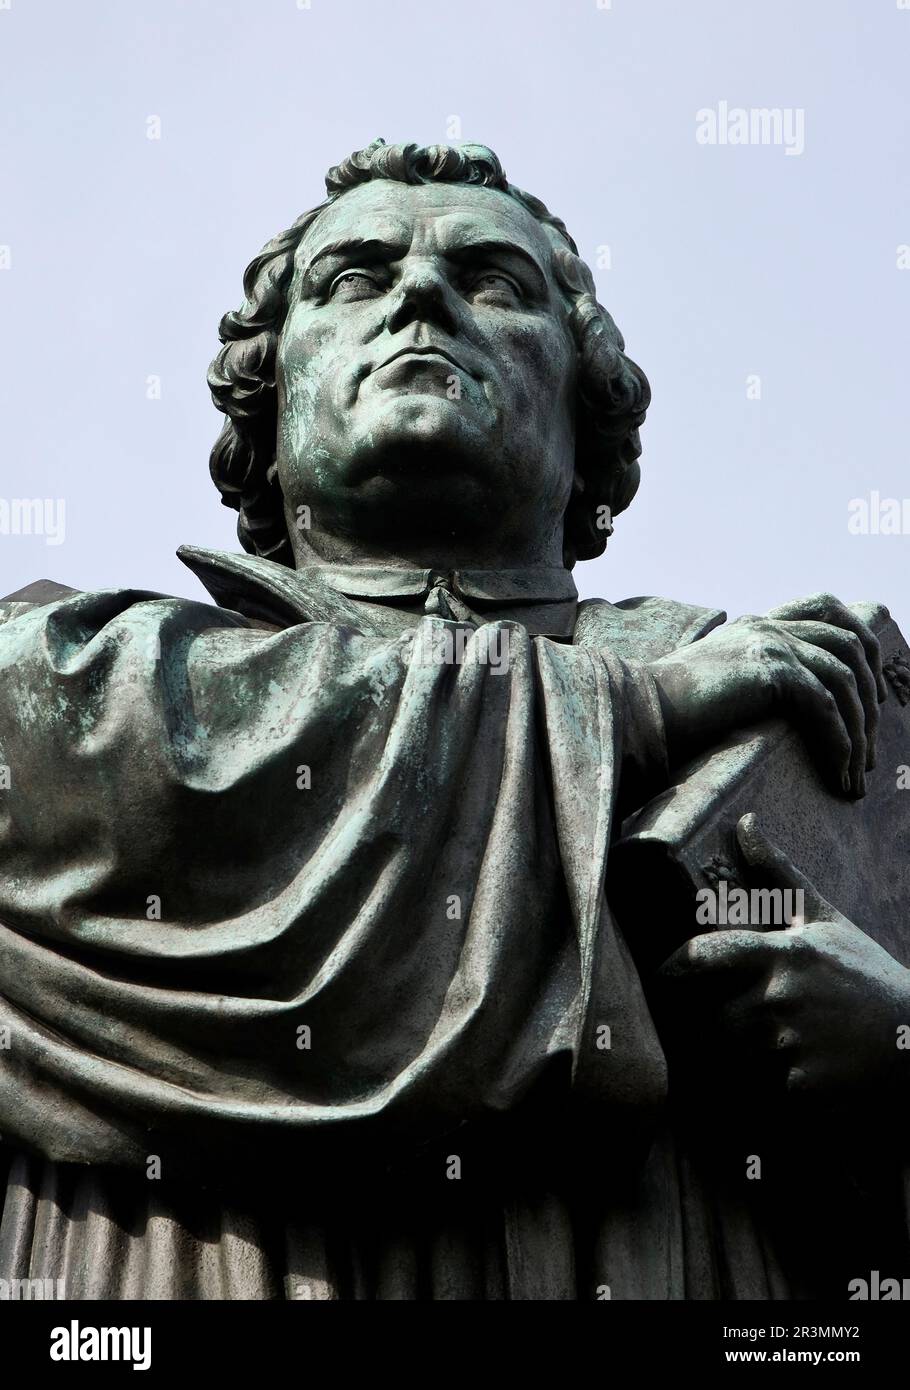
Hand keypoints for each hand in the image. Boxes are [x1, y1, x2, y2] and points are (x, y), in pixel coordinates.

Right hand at [648, 594, 887, 796]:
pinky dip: (839, 742)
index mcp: (757, 623)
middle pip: (851, 642)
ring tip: (856, 773)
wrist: (635, 710)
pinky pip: (826, 706)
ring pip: (845, 678)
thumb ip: (748, 678)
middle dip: (872, 697)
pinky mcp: (770, 670)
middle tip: (871, 746)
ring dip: (859, 730)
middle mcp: (768, 626)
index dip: (862, 646)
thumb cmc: (665, 710)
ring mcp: (769, 643)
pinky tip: (838, 771)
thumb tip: (779, 708)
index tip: (871, 694)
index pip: (828, 608)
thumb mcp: (715, 681)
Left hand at [656, 815, 909, 1106]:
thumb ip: (779, 875)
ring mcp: (790, 1045)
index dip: (676, 966)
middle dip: (725, 1020)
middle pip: (715, 1015)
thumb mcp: (825, 922)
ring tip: (785, 1045)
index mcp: (783, 954)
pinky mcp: (800, 1088)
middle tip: (752, 1022)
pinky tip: (804, 1070)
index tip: (665, 975)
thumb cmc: (867, 975)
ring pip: (734, 1052)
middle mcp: (781, 998)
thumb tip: (748, 824)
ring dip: (746, 1053)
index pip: (706, 955)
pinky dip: (772, 1083)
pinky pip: (761, 1086)